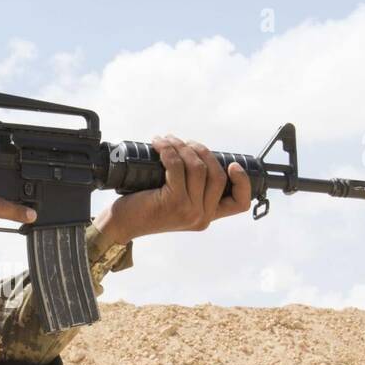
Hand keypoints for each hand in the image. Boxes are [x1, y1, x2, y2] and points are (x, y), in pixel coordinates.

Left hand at [95, 134, 251, 242]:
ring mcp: (189, 211)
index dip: (243, 182)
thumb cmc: (146, 208)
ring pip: (198, 168)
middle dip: (203, 152)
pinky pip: (177, 166)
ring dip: (183, 147)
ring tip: (168, 140)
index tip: (232, 166)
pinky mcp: (173, 202)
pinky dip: (168, 150)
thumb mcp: (176, 201)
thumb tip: (198, 154)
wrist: (122, 224)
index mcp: (207, 216)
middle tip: (185, 143)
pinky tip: (159, 144)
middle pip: (218, 175)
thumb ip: (193, 188)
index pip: (240, 203)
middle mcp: (202, 216)